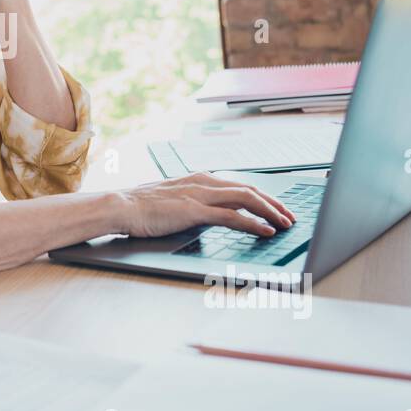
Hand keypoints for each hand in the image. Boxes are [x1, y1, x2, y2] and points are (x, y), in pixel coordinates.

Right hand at [120, 173, 295, 238]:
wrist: (120, 206)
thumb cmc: (141, 207)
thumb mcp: (173, 199)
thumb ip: (192, 201)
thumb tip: (207, 213)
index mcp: (199, 179)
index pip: (240, 185)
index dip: (263, 197)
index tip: (277, 208)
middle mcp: (204, 182)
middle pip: (249, 189)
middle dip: (274, 203)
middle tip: (290, 216)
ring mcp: (200, 195)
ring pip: (246, 199)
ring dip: (270, 211)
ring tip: (285, 224)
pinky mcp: (194, 211)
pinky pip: (231, 217)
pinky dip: (253, 224)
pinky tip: (266, 231)